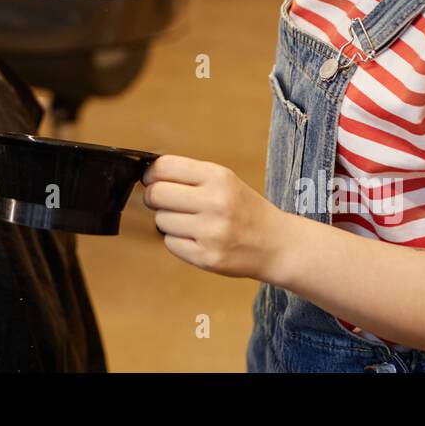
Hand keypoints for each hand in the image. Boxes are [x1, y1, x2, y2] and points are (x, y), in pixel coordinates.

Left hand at [142, 155, 289, 281]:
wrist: (276, 244)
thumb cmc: (245, 210)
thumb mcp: (225, 180)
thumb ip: (190, 175)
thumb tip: (147, 174)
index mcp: (218, 177)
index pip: (164, 167)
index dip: (151, 174)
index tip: (152, 179)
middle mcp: (215, 202)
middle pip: (156, 194)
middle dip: (154, 198)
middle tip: (164, 201)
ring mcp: (211, 232)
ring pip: (160, 220)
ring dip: (168, 221)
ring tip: (189, 222)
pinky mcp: (207, 257)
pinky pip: (169, 243)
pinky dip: (177, 241)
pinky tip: (195, 238)